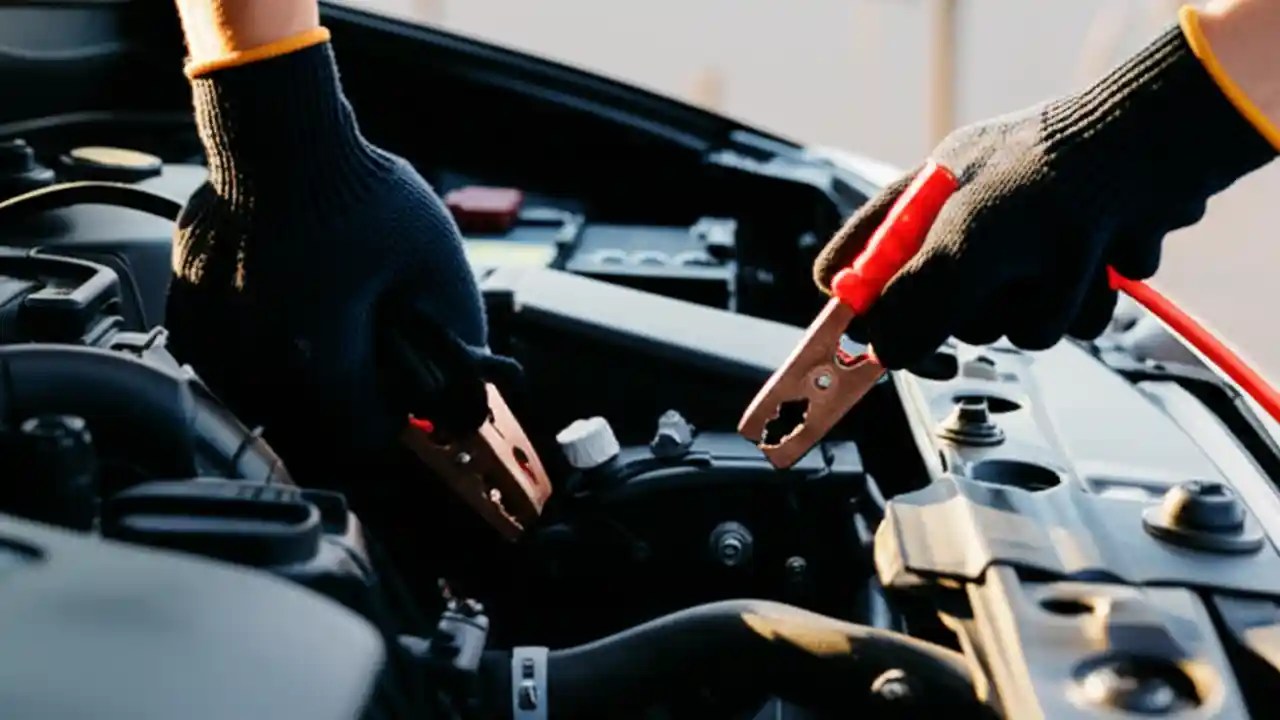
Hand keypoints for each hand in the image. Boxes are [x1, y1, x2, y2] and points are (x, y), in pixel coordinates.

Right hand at [813, 25, 1274, 369]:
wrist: (1159, 151)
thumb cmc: (1057, 175)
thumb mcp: (966, 244)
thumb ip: (915, 304)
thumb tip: (886, 352)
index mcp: (915, 204)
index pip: (852, 270)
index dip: (856, 315)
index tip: (873, 348)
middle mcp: (956, 228)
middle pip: (929, 316)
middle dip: (974, 313)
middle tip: (997, 288)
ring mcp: (1012, 253)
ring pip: (1001, 327)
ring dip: (1039, 309)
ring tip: (1064, 262)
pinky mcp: (1062, 275)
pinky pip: (1054, 324)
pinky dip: (1078, 306)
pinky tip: (1095, 268)